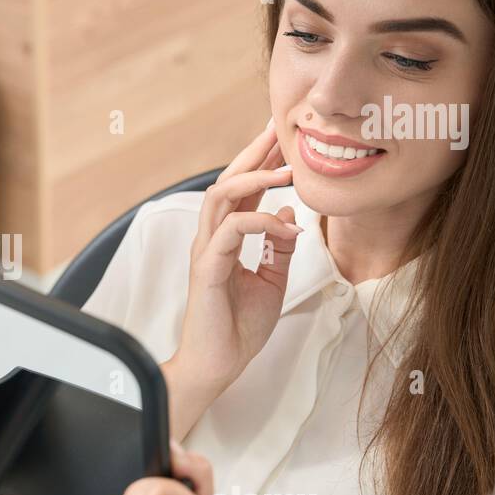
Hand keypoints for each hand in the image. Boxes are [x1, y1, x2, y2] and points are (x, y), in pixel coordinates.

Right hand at [167, 118, 300, 393]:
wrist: (216, 364)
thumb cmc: (238, 328)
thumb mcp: (271, 280)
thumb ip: (277, 246)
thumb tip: (288, 214)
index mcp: (225, 239)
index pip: (242, 190)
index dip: (261, 162)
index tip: (283, 137)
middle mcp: (211, 238)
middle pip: (228, 180)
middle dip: (255, 153)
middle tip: (280, 129)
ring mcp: (206, 251)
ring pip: (221, 196)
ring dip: (256, 178)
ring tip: (288, 170)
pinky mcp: (208, 268)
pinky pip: (232, 231)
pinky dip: (262, 223)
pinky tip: (287, 228)